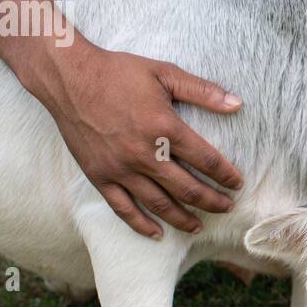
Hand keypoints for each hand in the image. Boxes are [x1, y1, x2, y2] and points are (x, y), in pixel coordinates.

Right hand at [33, 43, 244, 238]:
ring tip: (199, 226)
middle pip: (188, 189)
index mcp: (164, 128)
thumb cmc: (118, 72)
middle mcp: (144, 154)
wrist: (69, 78)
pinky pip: (123, 209)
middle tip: (227, 207)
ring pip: (159, 204)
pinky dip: (142, 224)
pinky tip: (157, 234)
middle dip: (212, 202)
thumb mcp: (165, 73)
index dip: (226, 175)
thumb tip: (237, 104)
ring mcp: (121, 168)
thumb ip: (203, 90)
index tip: (237, 183)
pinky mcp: (99, 176)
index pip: (206, 160)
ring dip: (183, 219)